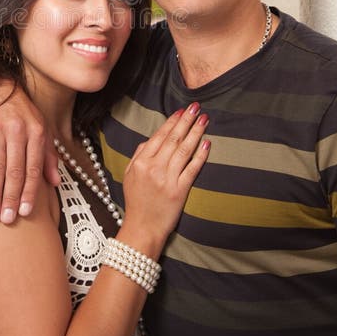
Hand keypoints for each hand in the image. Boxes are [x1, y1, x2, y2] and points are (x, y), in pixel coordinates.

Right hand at [0, 78, 59, 223]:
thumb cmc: (21, 114)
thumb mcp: (40, 129)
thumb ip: (48, 156)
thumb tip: (56, 182)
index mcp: (35, 132)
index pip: (33, 168)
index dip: (29, 191)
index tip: (24, 212)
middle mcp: (16, 130)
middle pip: (14, 170)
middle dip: (11, 197)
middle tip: (7, 219)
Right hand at [120, 104, 209, 255]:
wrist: (143, 228)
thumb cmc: (136, 202)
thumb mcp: (129, 175)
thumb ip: (139, 155)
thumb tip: (151, 140)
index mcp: (141, 162)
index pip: (159, 136)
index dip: (172, 122)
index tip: (181, 111)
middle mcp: (154, 168)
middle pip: (174, 139)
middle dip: (186, 121)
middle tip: (196, 107)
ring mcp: (168, 179)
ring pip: (184, 150)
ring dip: (196, 132)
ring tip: (204, 120)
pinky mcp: (180, 191)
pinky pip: (192, 169)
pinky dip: (200, 155)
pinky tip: (207, 144)